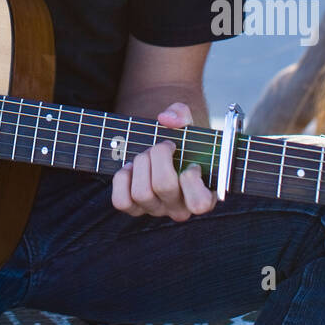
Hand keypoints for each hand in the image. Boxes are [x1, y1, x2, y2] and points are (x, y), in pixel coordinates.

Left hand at [111, 102, 217, 221]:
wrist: (162, 150)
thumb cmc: (180, 142)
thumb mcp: (186, 125)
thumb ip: (182, 114)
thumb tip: (167, 119)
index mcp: (202, 194)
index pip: (199, 203)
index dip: (191, 179)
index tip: (191, 162)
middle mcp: (179, 208)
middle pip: (164, 186)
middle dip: (158, 156)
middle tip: (161, 147)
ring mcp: (156, 210)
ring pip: (142, 193)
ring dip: (141, 163)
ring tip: (146, 154)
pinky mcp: (135, 209)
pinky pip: (122, 201)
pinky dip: (122, 180)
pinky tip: (131, 168)